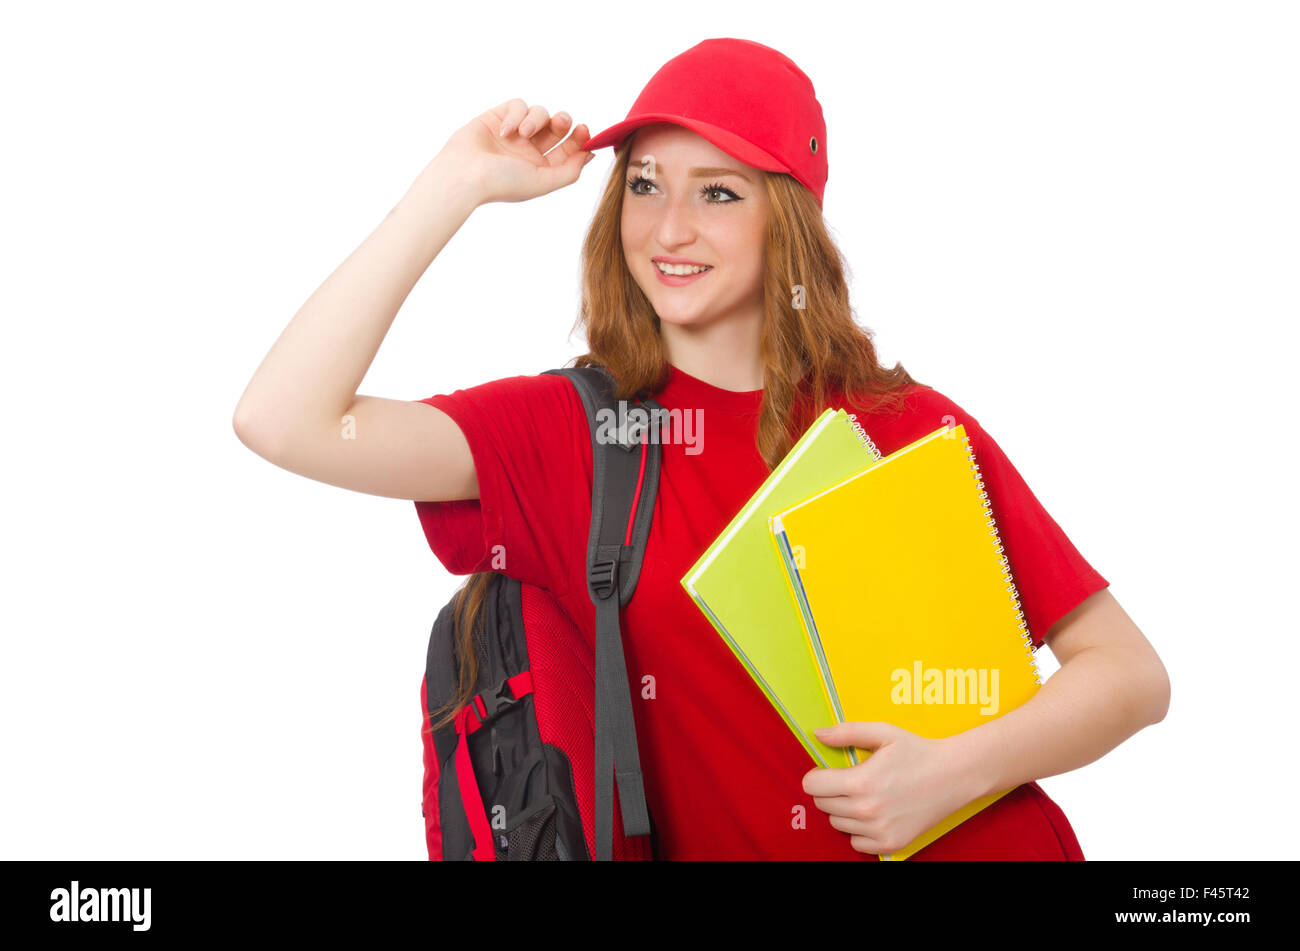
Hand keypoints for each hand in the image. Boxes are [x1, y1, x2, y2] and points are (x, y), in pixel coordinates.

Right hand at [434, 98, 594, 205]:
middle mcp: (529, 149)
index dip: (580, 138)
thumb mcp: (543, 182)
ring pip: (539, 113)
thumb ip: (570, 171)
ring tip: (522, 133)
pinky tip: (505, 131)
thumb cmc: (502, 183)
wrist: (464, 175)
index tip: (584, 131)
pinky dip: (516, 115)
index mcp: (541, 167)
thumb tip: (591, 154)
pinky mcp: (498, 116)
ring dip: (536, 120)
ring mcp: (514, 132)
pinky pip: (518, 105)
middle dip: (562, 121)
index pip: (568, 148)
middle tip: (561, 122)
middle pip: (557, 127)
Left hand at [802, 721, 978, 855]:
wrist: (954, 776)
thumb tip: (818, 734)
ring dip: (843, 811)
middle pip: (822, 805)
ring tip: (865, 795)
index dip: (817, 776)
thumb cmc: (918, 751)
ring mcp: (879, 830)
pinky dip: (859, 830)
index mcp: (861, 782)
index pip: (812, 786)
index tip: (828, 772)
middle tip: (850, 781)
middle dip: (830, 791)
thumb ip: (846, 732)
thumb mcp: (883, 732)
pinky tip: (875, 814)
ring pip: (837, 824)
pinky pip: (856, 843)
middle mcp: (867, 810)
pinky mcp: (890, 844)